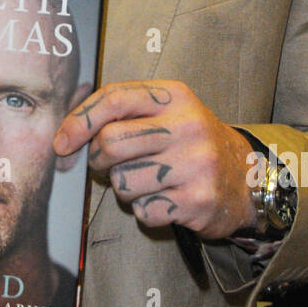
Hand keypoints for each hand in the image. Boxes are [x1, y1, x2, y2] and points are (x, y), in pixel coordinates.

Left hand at [53, 80, 256, 239]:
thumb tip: (65, 137)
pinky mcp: (198, 201)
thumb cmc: (190, 142)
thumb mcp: (166, 111)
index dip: (78, 122)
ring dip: (124, 187)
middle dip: (98, 160)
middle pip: (110, 143)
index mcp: (175, 96)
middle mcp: (187, 126)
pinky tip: (165, 199)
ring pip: (122, 182)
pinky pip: (143, 210)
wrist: (246, 178)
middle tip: (110, 165)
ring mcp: (195, 164)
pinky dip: (145, 210)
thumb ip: (121, 112)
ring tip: (148, 180)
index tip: (61, 143)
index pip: (112, 100)